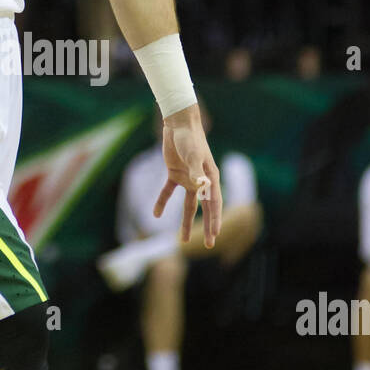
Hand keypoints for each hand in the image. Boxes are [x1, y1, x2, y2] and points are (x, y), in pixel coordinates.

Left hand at [155, 104, 221, 246]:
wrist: (178, 123)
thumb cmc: (190, 138)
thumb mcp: (193, 155)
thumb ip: (195, 171)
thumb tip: (200, 186)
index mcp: (210, 178)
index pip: (214, 203)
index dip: (215, 220)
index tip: (214, 236)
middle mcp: (201, 181)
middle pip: (204, 208)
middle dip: (207, 227)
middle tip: (209, 245)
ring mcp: (188, 178)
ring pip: (188, 205)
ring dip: (185, 222)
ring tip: (182, 240)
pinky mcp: (174, 173)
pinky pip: (168, 192)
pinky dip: (162, 202)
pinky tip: (155, 215)